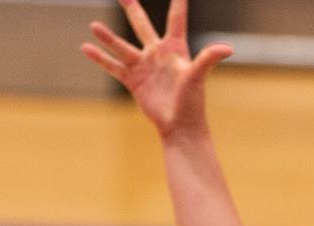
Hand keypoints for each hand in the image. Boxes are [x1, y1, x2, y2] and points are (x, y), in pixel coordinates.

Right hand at [82, 0, 231, 140]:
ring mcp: (143, 65)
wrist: (179, 125)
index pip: (176, 18)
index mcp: (175, 48)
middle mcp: (157, 53)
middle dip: (131, 7)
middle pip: (142, 24)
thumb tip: (228, 48)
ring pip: (122, 46)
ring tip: (93, 25)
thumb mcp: (199, 76)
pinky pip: (113, 66)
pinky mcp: (132, 80)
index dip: (178, 2)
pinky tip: (85, 47)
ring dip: (107, 37)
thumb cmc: (192, 101)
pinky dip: (100, 58)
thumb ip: (208, 58)